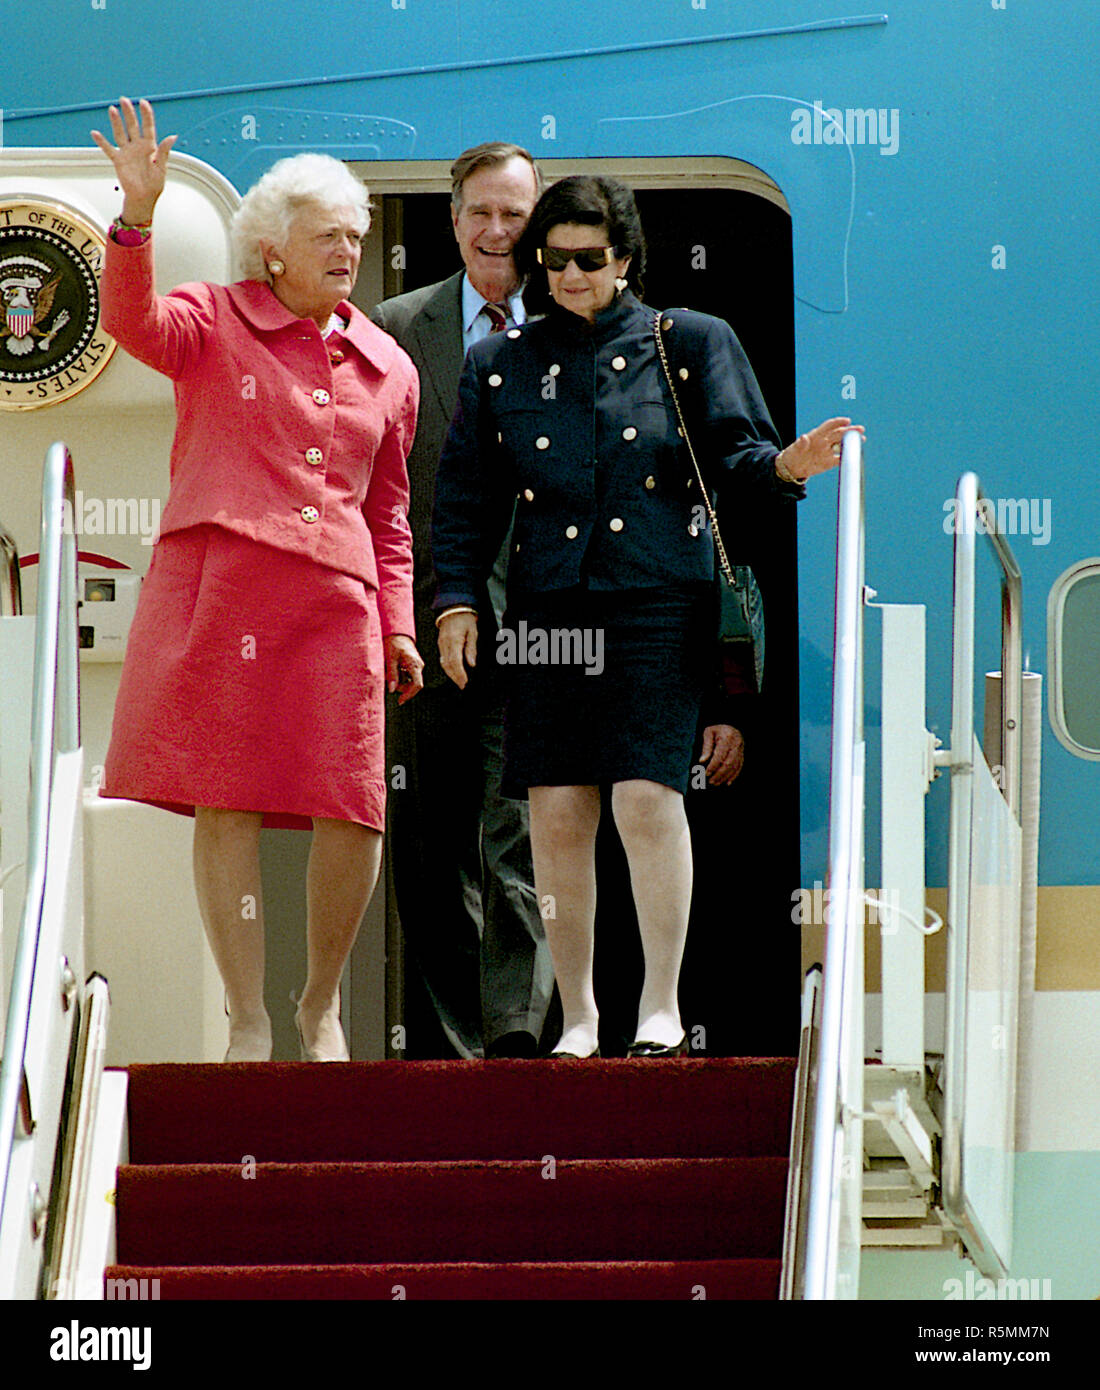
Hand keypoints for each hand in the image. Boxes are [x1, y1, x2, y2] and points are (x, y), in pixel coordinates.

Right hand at [91, 97, 176, 224]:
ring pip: (120, 133)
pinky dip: (102, 142)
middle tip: (124, 100)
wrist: (143, 198)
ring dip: (116, 122)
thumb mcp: (162, 168)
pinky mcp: (118, 160)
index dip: (146, 115)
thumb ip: (165, 151)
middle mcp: (137, 147)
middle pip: (132, 126)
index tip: (144, 103)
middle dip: (129, 113)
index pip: (148, 127)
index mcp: (150, 147)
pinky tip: (95, 133)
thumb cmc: (154, 184)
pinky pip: (109, 149)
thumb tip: (172, 136)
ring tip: (112, 109)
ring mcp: (127, 152)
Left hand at [383, 634, 423, 703]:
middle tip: (389, 682)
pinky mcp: (413, 664)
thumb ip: (392, 675)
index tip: (400, 701)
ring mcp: (416, 665)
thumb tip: (392, 690)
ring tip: (389, 672)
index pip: (417, 685)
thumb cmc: (393, 643)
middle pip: (413, 685)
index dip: (409, 695)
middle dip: (401, 687)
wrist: (396, 632)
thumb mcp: (390, 659)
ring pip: (410, 681)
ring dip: (399, 681)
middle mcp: (418, 666)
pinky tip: (393, 669)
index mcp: (414, 664)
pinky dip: (400, 676)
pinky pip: (408, 675)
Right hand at [437, 611, 477, 688]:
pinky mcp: (440, 644)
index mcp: (454, 640)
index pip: (455, 662)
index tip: (465, 682)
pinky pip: (442, 658)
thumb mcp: (473, 633)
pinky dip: (448, 667)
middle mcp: (445, 643)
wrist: (453, 608)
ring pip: (443, 663)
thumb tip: (471, 664)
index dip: (460, 674)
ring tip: (459, 681)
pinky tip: (453, 672)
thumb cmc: (465, 619)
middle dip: (455, 677)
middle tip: (463, 686)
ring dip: (451, 674)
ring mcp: (441, 644)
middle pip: (447, 665)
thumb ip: (471, 649)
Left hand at [698, 724, 744, 785]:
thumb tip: (702, 761)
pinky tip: (727, 782)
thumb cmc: (717, 730)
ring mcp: (741, 750)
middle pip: (729, 763)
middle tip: (711, 781)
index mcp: (727, 737)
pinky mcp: (742, 754)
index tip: (706, 773)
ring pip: (734, 767)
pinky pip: (739, 767)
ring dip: (725, 777)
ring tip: (716, 783)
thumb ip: (706, 746)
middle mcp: (736, 744)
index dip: (713, 766)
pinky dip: (734, 776)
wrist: (731, 726)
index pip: (720, 755)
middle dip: (719, 774)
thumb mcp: (709, 732)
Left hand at [777, 418, 864, 481]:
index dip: (838, 422)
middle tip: (860, 430)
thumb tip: (804, 437)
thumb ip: (800, 444)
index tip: (847, 421)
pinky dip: (847, 458)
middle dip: (850, 431)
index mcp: (816, 435)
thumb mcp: (794, 449)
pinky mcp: (829, 462)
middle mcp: (824, 441)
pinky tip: (855, 457)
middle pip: (839, 434)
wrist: (792, 468)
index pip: (829, 426)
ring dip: (852, 443)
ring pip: (842, 445)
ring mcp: (827, 451)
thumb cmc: (792, 455)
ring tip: (862, 440)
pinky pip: (840, 459)